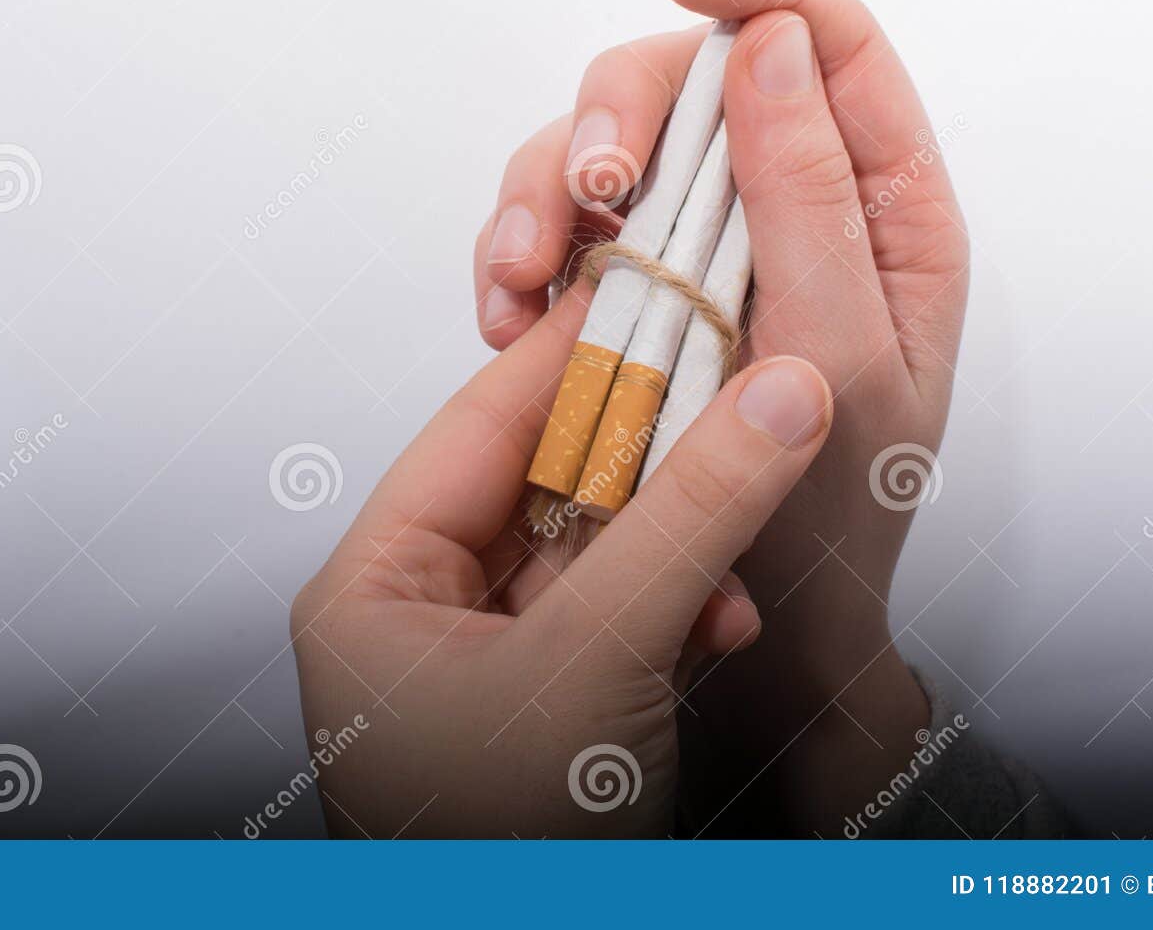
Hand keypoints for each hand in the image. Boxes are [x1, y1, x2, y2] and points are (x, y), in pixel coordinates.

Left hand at [291, 279, 832, 836]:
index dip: (574, 360)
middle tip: (727, 400)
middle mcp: (417, 619)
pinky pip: (615, 617)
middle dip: (641, 461)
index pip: (476, 429)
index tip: (658, 299)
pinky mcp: (548, 709)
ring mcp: (484, 668)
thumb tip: (779, 396)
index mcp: (373, 591)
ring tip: (728, 556)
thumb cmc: (508, 854)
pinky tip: (718, 623)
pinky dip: (674, 609)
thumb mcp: (599, 662)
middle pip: (539, 486)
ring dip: (672, 546)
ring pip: (590, 551)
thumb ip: (691, 518)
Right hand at [472, 0, 968, 833]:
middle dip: (616, 114)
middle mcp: (780, 214)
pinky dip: (514, 256)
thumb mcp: (844, 355)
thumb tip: (770, 42)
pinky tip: (500, 316)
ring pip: (601, 153)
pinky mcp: (622, 297)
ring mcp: (694, 254)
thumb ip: (814, 197)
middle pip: (690, 85)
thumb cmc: (827, 514)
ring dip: (540, 195)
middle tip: (584, 193)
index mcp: (878, 212)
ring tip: (513, 283)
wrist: (759, 632)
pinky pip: (555, 232)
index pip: (830, 46)